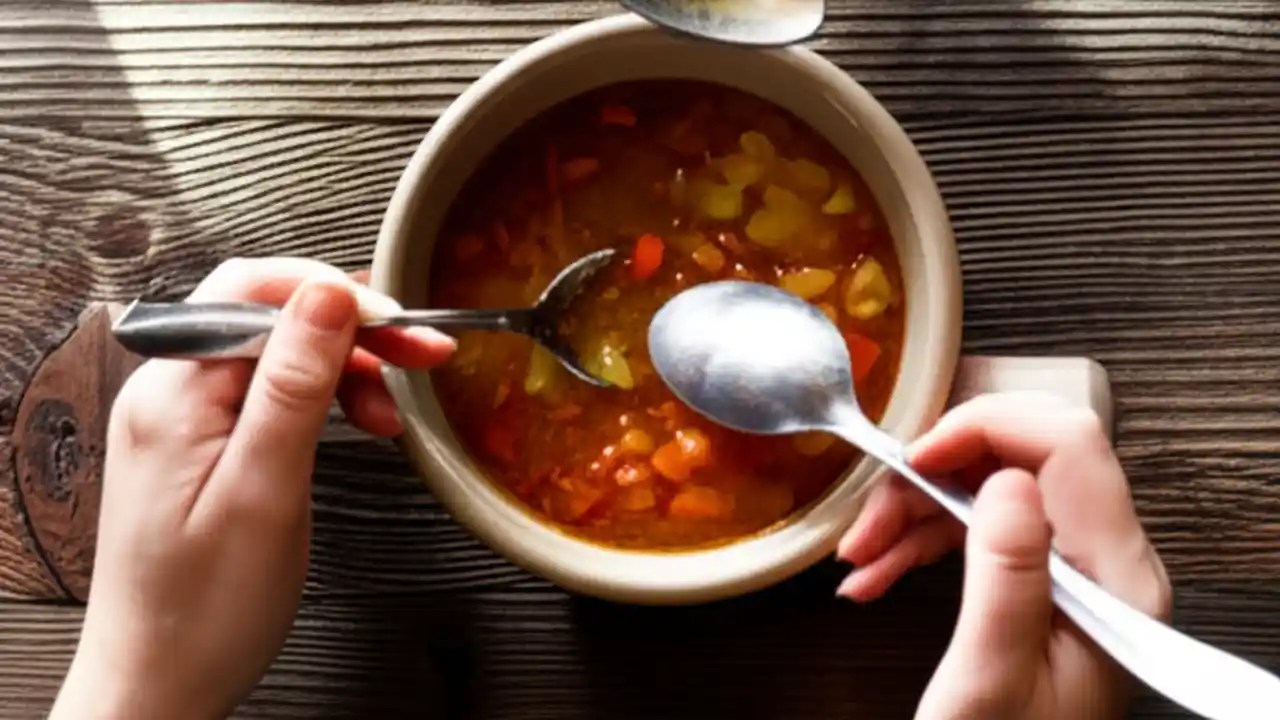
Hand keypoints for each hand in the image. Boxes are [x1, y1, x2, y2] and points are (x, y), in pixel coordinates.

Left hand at [51, 258, 454, 719]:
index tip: (404, 324)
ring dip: (342, 368)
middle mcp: (168, 392)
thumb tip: (326, 295)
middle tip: (421, 355)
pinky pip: (265, 394)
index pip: (256, 293)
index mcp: (174, 392)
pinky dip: (320, 400)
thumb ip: (293, 386)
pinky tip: (354, 423)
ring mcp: (183, 419)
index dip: (338, 295)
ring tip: (391, 410)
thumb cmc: (204, 609)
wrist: (158, 684)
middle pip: (268, 317)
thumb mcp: (264, 491)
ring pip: (274, 354)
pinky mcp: (201, 446)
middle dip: (351, 329)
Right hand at [836, 393, 1171, 719]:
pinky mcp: (1043, 584)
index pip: (1068, 445)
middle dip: (934, 475)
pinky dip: (920, 540)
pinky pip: (977, 529)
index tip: (913, 459)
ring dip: (914, 512)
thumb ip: (1006, 575)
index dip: (984, 429)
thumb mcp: (990, 676)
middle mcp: (1106, 563)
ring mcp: (1075, 571)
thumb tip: (1005, 478)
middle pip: (1022, 459)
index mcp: (1113, 578)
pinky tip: (876, 572)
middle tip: (872, 520)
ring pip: (988, 491)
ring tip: (860, 559)